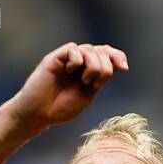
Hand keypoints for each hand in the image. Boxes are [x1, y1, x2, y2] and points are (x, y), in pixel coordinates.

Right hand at [7, 42, 128, 132]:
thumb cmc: (60, 108)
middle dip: (104, 67)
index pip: (108, 55)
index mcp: (90, 72)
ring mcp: (69, 59)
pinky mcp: (57, 57)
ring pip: (91, 50)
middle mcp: (80, 63)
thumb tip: (119, 65)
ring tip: (83, 80)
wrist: (38, 113)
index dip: (117, 57)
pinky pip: (74, 49)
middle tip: (91, 83)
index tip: (124, 68)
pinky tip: (68, 71)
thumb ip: (101, 79)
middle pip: (103, 52)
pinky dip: (76, 61)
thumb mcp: (87, 95)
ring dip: (93, 66)